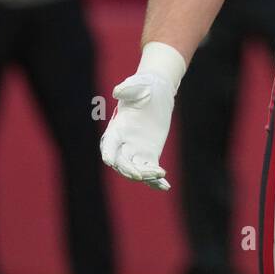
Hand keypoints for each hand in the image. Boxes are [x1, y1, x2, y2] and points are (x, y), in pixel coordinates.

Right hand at [100, 70, 176, 190]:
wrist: (156, 94)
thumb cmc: (143, 88)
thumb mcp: (137, 87)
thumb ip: (128, 89)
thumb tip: (118, 91)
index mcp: (117, 129)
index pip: (109, 144)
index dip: (108, 152)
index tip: (109, 160)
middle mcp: (123, 144)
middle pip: (122, 162)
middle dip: (128, 169)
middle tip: (140, 174)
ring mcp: (135, 152)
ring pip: (136, 170)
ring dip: (145, 175)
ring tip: (160, 174)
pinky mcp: (148, 155)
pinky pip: (150, 171)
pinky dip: (156, 181)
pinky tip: (165, 187)